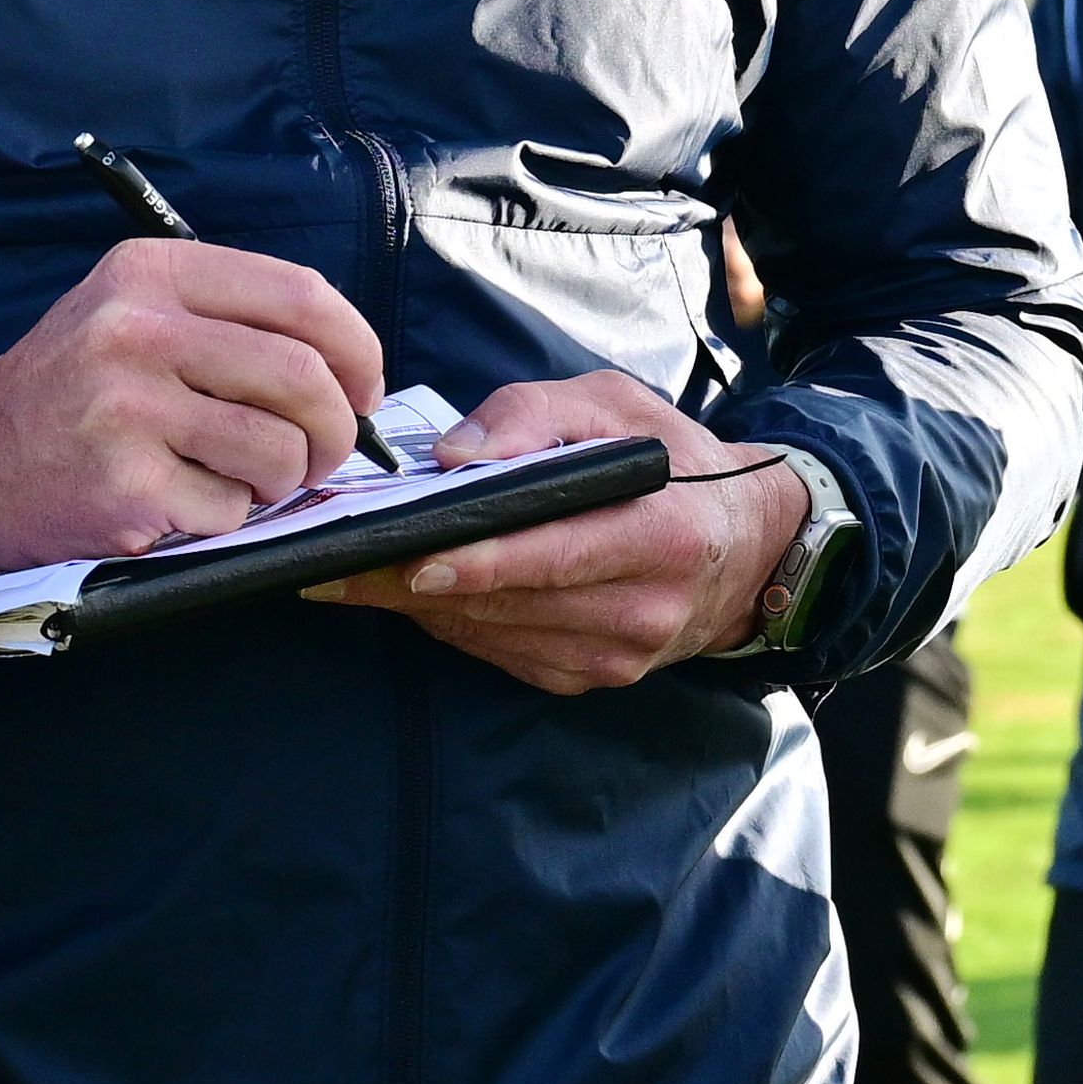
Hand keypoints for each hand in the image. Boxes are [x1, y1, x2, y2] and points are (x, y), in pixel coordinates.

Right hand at [0, 242, 389, 573]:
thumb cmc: (71, 390)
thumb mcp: (131, 312)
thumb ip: (229, 319)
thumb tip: (352, 367)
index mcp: (151, 273)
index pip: (301, 296)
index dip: (357, 349)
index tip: (365, 387)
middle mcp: (136, 329)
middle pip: (303, 378)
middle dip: (338, 429)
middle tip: (325, 453)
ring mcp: (127, 409)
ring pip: (279, 450)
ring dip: (286, 480)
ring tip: (247, 478)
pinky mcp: (123, 486)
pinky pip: (232, 509)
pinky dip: (228, 517)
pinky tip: (183, 501)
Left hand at [328, 374, 806, 695]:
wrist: (744, 547)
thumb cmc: (671, 462)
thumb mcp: (618, 405)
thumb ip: (535, 414)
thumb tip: (454, 455)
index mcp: (663, 533)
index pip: (558, 552)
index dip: (482, 560)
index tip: (410, 557)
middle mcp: (646, 606)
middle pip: (513, 602)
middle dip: (417, 585)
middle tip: (339, 568)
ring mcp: (621, 655)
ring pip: (498, 635)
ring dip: (427, 608)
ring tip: (362, 576)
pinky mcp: (595, 678)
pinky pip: (505, 656)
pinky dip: (459, 626)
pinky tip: (429, 595)